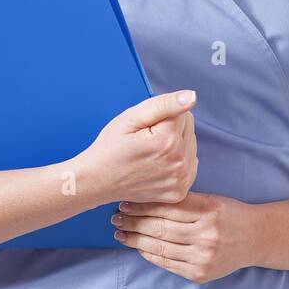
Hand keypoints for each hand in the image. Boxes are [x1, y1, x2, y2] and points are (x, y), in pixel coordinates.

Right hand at [77, 90, 198, 205]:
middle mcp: (178, 162)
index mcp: (167, 140)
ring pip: (190, 146)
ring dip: (175, 145)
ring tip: (150, 153)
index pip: (185, 112)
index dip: (163, 117)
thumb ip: (165, 104)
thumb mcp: (131, 117)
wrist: (96, 181)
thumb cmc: (110, 148)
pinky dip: (177, 162)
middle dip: (171, 129)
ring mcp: (180, 179)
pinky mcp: (179, 191)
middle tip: (146, 141)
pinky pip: (190, 165)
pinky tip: (158, 164)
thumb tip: (192, 97)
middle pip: (190, 129)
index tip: (145, 128)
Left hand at [112, 191, 255, 283]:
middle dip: (133, 222)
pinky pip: (167, 263)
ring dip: (135, 239)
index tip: (126, 201)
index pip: (167, 208)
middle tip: (116, 216)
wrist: (256, 238)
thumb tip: (144, 200)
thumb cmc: (230, 214)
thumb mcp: (211, 200)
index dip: (142, 205)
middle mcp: (206, 235)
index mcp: (209, 211)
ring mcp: (203, 257)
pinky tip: (138, 246)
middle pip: (160, 227)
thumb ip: (183, 201)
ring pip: (160, 247)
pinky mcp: (199, 273)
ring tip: (121, 232)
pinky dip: (149, 254)